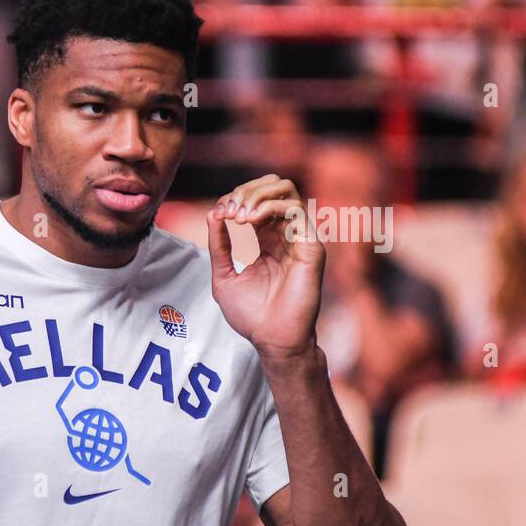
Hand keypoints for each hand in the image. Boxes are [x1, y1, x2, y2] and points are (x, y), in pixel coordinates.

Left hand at [207, 174, 324, 363]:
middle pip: (272, 187)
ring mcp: (298, 237)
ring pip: (286, 190)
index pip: (253, 200)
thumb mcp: (224, 275)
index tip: (218, 215)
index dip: (233, 200)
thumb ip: (219, 245)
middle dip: (246, 191)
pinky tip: (250, 222)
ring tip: (239, 215)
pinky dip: (270, 207)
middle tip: (229, 211)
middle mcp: (283, 234)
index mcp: (264, 239)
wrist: (271, 339)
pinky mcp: (310, 245)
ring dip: (257, 194)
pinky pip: (296, 210)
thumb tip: (214, 213)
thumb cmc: (251, 314)